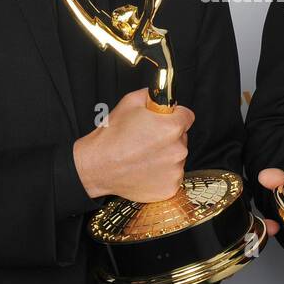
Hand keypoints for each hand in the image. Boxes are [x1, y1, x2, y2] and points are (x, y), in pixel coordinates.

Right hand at [72, 88, 192, 202]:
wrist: (97, 166)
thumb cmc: (111, 136)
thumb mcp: (130, 102)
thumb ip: (152, 95)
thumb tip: (162, 96)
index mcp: (172, 127)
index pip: (187, 116)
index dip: (175, 116)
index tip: (165, 120)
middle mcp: (178, 150)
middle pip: (182, 138)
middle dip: (168, 137)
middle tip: (147, 140)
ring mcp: (175, 171)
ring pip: (177, 157)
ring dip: (165, 156)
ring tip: (143, 156)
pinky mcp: (170, 188)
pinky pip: (171, 176)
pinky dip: (161, 174)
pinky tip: (144, 170)